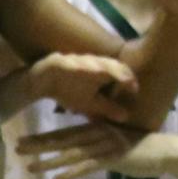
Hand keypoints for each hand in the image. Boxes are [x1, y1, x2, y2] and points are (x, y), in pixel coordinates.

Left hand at [17, 121, 177, 178]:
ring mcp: (107, 145)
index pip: (66, 133)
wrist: (166, 151)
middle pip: (64, 139)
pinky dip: (73, 172)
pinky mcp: (115, 157)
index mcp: (98, 129)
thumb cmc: (141, 147)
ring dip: (51, 160)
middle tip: (17, 147)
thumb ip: (98, 141)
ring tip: (30, 167)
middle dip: (40, 144)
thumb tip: (81, 143)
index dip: (44, 137)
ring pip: (73, 153)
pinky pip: (90, 165)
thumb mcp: (116, 141)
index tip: (23, 140)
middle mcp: (99, 134)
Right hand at [24, 52, 139, 123]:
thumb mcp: (89, 104)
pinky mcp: (57, 61)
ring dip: (96, 65)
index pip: (119, 71)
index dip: (128, 78)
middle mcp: (90, 63)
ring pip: (88, 60)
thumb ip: (106, 108)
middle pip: (107, 63)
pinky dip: (73, 65)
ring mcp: (73, 61)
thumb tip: (126, 117)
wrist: (42, 84)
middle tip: (128, 80)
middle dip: (118, 70)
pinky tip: (78, 69)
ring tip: (104, 71)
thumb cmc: (70, 91)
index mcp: (100, 72)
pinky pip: (66, 62)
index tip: (135, 89)